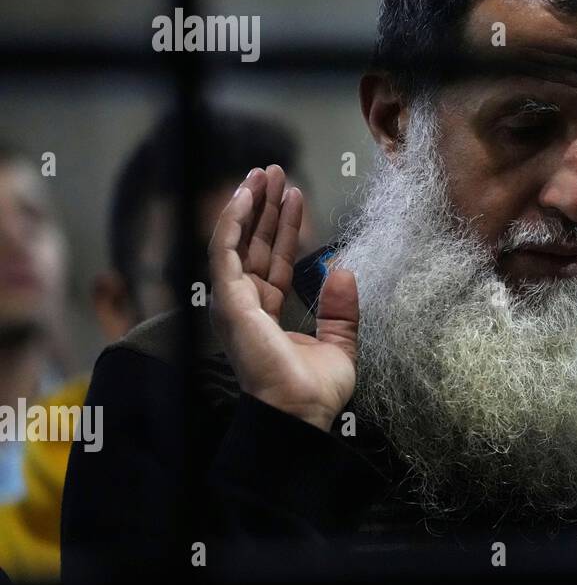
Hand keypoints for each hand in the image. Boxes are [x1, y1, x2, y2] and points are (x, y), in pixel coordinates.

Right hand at [208, 165, 358, 431]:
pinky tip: (245, 197)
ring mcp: (233, 304)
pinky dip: (232, 222)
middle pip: (253, 245)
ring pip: (236, 242)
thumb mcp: (340, 344)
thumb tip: (344, 271)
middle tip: (275, 172)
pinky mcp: (228, 301)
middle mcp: (245, 306)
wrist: (301, 412)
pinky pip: (224, 252)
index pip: (274, 261)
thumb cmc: (315, 392)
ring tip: (263, 173)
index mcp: (267, 315)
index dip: (285, 228)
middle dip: (264, 207)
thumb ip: (341, 310)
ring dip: (248, 205)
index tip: (296, 196)